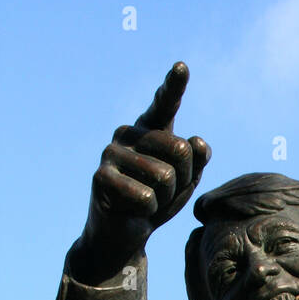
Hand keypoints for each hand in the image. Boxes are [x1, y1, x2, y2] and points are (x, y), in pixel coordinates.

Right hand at [70, 62, 210, 284]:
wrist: (124, 233)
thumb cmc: (157, 202)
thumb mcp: (185, 183)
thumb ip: (197, 161)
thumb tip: (196, 142)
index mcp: (150, 130)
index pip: (165, 105)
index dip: (173, 86)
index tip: (182, 67)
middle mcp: (129, 133)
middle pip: (180, 150)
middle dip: (183, 180)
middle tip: (164, 193)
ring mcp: (112, 152)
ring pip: (165, 176)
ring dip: (165, 199)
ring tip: (148, 201)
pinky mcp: (101, 176)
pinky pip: (146, 196)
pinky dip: (148, 211)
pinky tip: (133, 210)